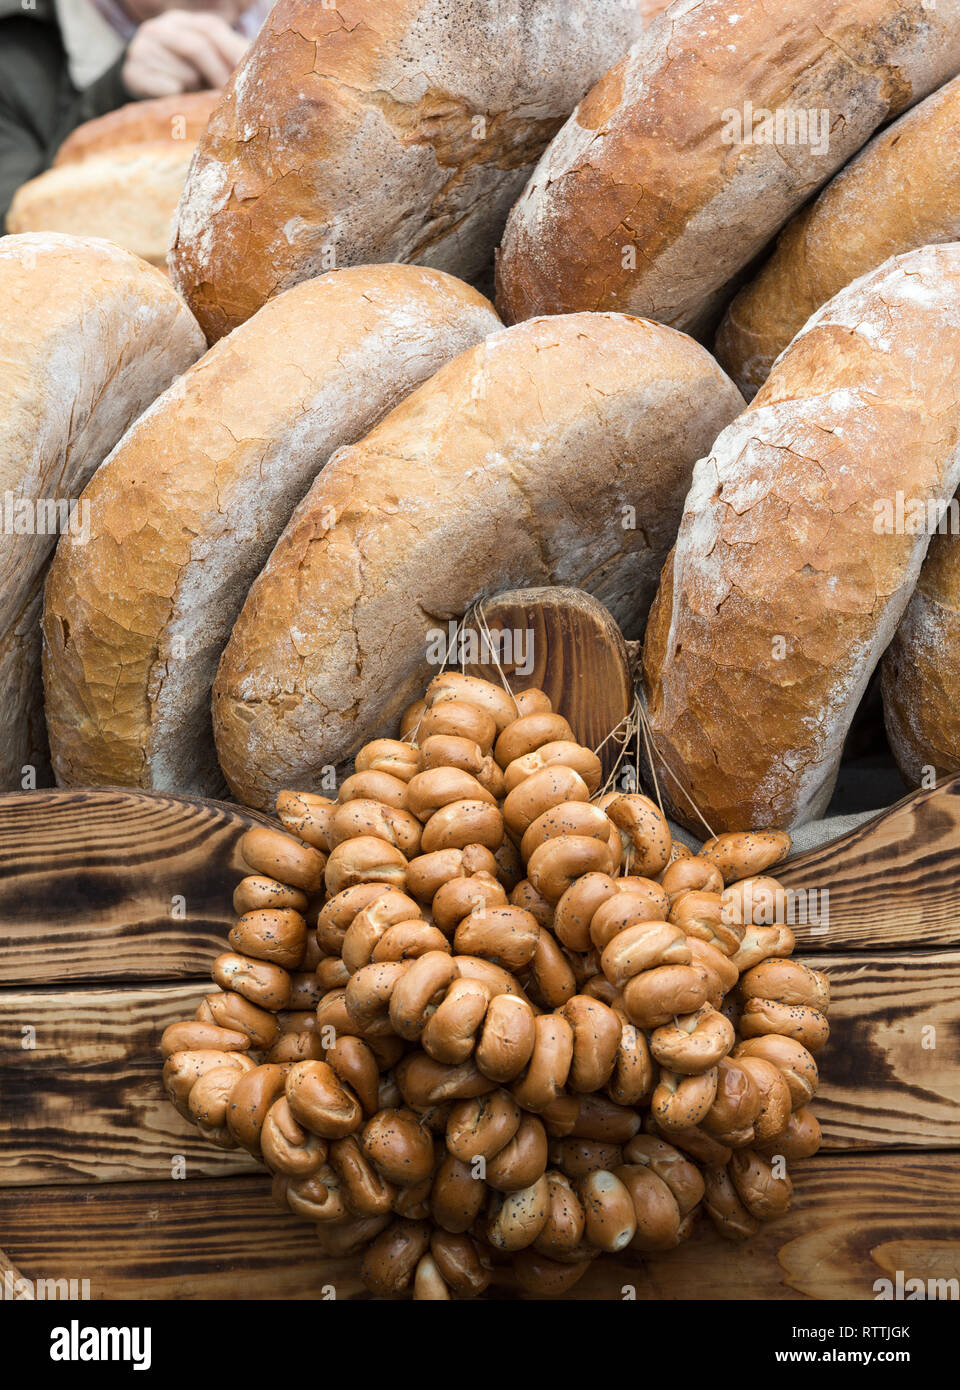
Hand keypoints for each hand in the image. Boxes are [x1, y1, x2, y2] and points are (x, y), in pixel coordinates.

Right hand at [122, 11, 248, 97]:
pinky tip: (176, 98)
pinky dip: (179, 98)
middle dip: (218, 75)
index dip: (232, 51)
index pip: (211, 28)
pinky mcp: (132, 71)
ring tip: (192, 93)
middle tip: (230, 96)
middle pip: (197, 47)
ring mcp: (142, 47)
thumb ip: (226, 59)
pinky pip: (167, 89)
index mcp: (182, 21)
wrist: (140, 87)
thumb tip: (258, 68)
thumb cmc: (183, 77)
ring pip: (183, 73)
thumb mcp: (204, 62)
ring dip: (195, 89)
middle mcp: (160, 28)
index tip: (248, 73)